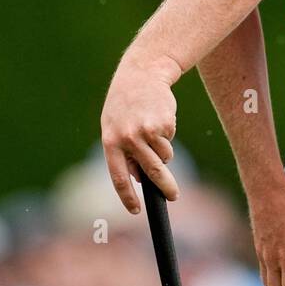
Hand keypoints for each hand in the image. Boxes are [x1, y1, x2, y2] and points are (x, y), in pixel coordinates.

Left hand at [101, 53, 181, 213]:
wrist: (142, 74)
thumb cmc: (125, 104)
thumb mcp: (115, 127)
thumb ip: (123, 152)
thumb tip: (139, 177)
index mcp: (110, 142)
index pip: (118, 177)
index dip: (127, 197)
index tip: (135, 211)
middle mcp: (128, 139)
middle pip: (150, 172)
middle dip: (165, 186)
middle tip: (174, 195)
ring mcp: (147, 131)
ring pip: (164, 157)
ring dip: (164, 151)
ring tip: (154, 131)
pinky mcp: (164, 124)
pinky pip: (170, 140)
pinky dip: (168, 135)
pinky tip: (159, 118)